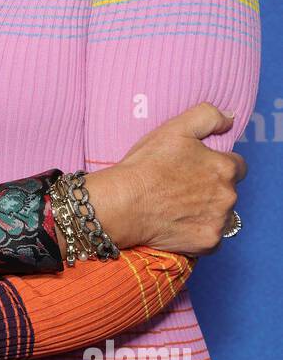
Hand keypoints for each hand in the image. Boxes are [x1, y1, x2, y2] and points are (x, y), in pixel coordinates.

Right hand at [83, 103, 246, 255]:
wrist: (123, 204)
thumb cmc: (146, 166)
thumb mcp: (175, 128)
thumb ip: (208, 116)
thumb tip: (230, 118)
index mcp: (225, 168)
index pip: (237, 166)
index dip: (216, 166)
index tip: (196, 170)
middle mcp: (228, 196)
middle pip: (229, 192)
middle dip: (211, 190)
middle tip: (182, 188)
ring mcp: (219, 222)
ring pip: (222, 216)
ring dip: (207, 212)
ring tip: (179, 208)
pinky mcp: (207, 243)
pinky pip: (212, 238)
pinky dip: (199, 233)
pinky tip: (179, 225)